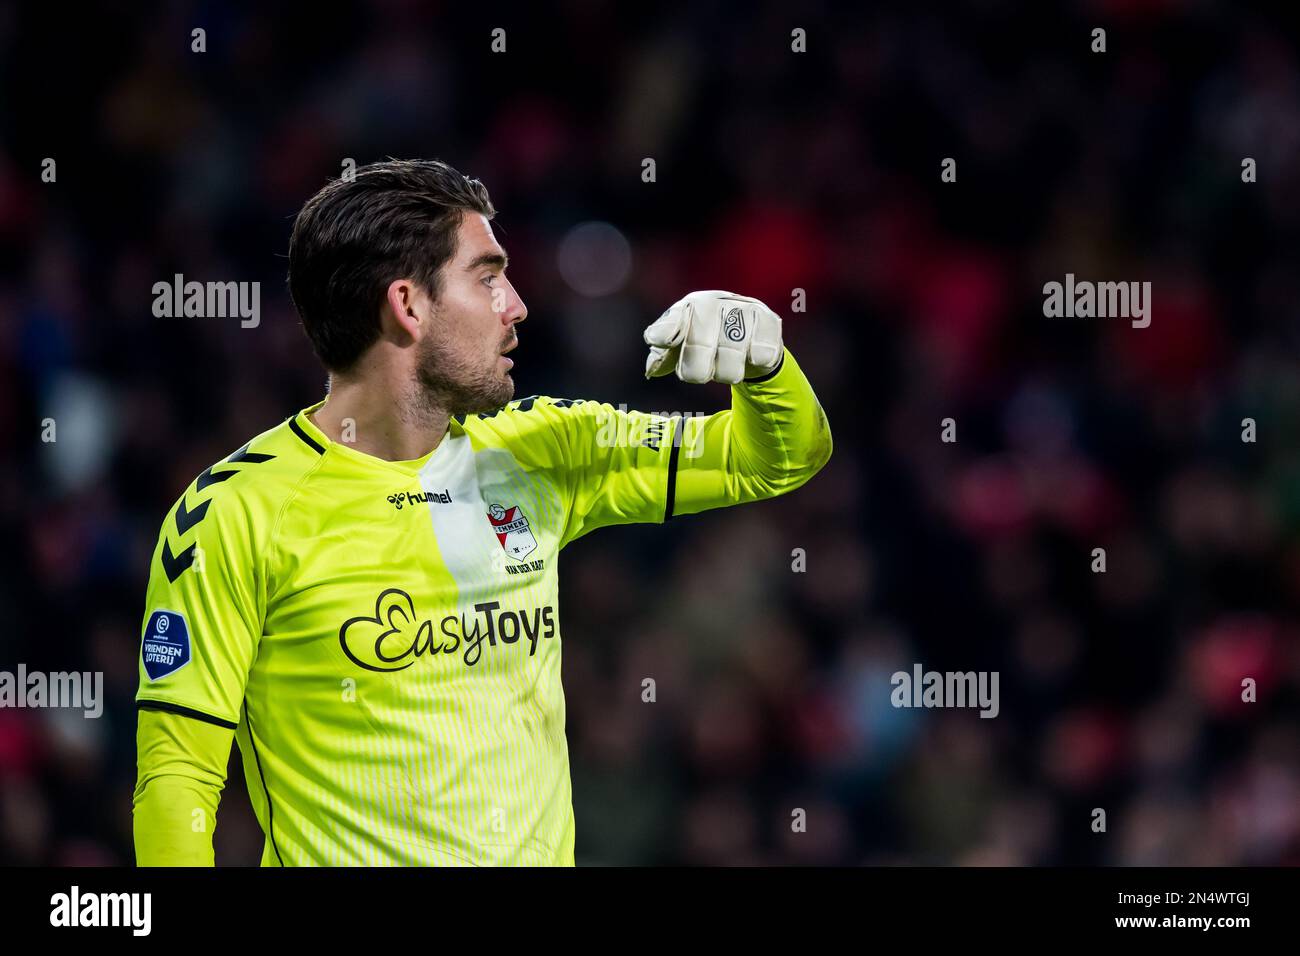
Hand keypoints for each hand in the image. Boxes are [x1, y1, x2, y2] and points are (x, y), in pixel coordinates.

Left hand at [643, 290, 783, 383]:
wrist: (750, 340)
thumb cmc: (707, 344)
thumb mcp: (682, 350)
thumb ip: (664, 359)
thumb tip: (651, 369)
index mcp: (689, 308)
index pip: (673, 320)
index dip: (665, 331)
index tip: (657, 340)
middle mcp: (714, 302)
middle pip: (701, 340)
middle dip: (697, 367)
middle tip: (698, 376)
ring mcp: (742, 309)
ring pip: (731, 350)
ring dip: (727, 371)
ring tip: (727, 371)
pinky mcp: (768, 320)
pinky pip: (760, 350)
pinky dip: (755, 361)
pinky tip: (752, 360)